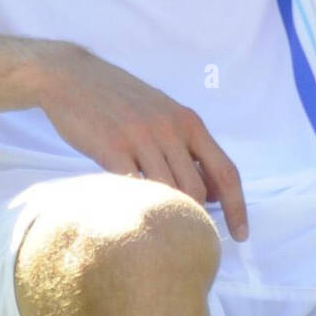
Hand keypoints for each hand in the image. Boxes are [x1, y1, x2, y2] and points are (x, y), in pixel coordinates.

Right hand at [34, 43, 248, 240]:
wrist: (73, 77)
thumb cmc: (120, 98)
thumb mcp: (164, 113)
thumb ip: (187, 147)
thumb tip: (211, 191)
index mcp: (189, 122)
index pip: (226, 171)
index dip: (237, 207)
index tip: (242, 234)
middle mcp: (170, 129)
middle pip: (197, 191)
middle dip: (196, 219)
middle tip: (187, 238)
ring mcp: (141, 138)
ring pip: (168, 193)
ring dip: (166, 216)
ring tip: (158, 229)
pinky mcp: (112, 148)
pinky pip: (133, 189)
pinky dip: (137, 206)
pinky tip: (131, 214)